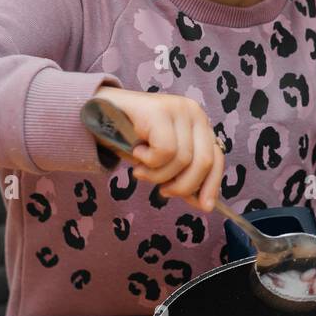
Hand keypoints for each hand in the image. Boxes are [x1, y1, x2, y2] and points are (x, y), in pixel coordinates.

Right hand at [94, 86, 224, 213]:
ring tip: (141, 170)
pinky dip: (149, 161)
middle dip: (182, 185)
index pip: (217, 158)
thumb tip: (203, 204)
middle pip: (204, 162)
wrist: (98, 111)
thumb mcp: (163, 161)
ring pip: (182, 160)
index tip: (204, 206)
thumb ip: (182, 177)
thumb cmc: (132, 138)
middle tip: (162, 191)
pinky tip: (136, 152)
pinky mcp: (160, 111)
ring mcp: (178, 109)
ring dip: (158, 175)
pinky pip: (165, 151)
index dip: (211, 184)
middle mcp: (194, 113)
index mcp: (199, 124)